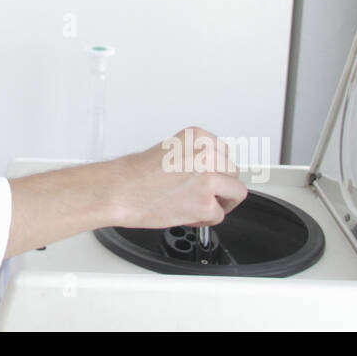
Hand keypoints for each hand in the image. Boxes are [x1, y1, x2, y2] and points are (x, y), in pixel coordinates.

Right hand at [108, 126, 247, 229]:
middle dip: (221, 186)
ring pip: (235, 193)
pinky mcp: (205, 204)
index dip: (216, 169)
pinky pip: (219, 215)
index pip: (224, 153)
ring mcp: (208, 179)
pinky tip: (188, 214)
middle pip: (233, 173)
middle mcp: (206, 154)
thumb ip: (196, 156)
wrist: (120, 190)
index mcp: (198, 136)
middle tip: (203, 193)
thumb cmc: (136, 173)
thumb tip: (213, 170)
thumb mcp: (172, 149)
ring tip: (199, 204)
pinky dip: (205, 219)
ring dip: (220, 202)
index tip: (207, 177)